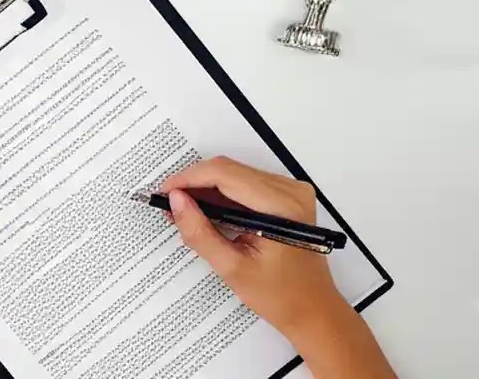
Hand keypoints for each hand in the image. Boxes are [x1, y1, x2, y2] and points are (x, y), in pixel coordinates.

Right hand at [162, 158, 396, 378]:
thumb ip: (199, 232)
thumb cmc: (280, 296)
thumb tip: (176, 201)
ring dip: (207, 188)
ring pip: (235, 174)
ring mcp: (292, 192)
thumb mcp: (231, 267)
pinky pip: (247, 183)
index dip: (188, 179)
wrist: (313, 309)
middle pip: (229, 170)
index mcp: (281, 206)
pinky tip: (208, 211)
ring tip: (186, 211)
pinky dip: (223, 194)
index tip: (164, 192)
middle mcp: (290, 191)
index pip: (224, 174)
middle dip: (194, 184)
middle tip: (169, 204)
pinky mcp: (288, 197)